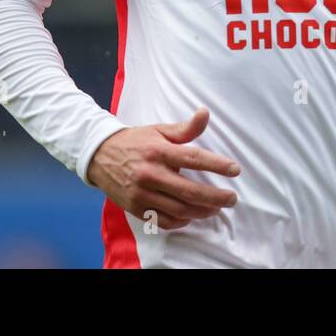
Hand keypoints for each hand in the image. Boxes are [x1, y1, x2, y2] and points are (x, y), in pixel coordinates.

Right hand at [86, 106, 239, 230]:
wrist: (99, 155)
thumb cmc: (136, 141)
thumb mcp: (159, 130)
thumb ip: (185, 128)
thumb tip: (205, 113)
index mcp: (158, 151)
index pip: (193, 158)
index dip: (217, 165)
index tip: (235, 169)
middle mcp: (150, 174)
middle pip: (189, 191)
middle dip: (215, 197)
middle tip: (232, 198)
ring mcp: (142, 194)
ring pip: (179, 209)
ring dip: (202, 211)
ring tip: (216, 208)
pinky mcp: (135, 208)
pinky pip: (163, 220)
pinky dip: (181, 221)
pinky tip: (192, 216)